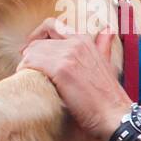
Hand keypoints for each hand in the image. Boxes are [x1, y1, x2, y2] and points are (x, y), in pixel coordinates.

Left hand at [19, 19, 131, 140]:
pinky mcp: (61, 69)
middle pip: (38, 41)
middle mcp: (76, 43)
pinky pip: (32, 62)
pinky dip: (26, 71)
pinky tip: (28, 80)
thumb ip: (103, 45)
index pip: (52, 26)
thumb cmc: (108, 96)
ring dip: (26, 65)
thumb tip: (107, 31)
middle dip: (29, 55)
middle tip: (26, 68)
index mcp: (85, 40)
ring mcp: (68, 55)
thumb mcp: (107, 63)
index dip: (37, 37)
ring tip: (27, 77)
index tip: (31, 51)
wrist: (114, 114)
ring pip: (32, 51)